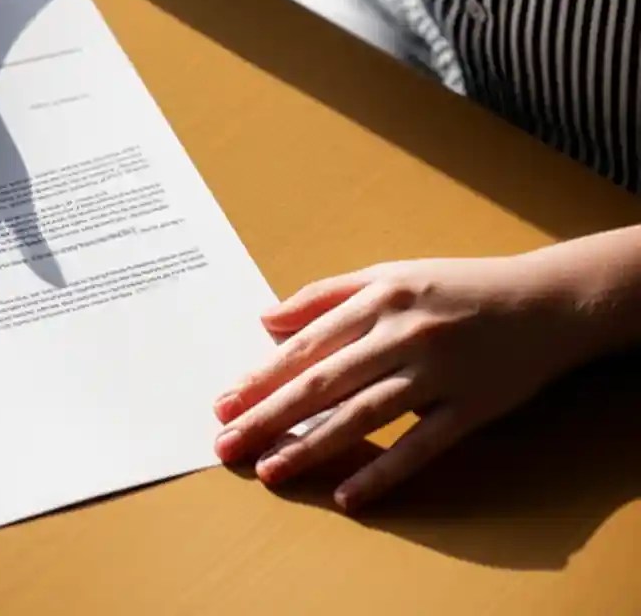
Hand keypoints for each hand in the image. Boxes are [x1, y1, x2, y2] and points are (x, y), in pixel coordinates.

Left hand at [213, 255, 589, 511]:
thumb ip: (324, 295)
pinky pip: (420, 446)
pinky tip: (347, 496)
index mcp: (378, 299)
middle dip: (269, 416)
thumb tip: (265, 318)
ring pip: (362, 415)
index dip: (261, 378)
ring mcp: (437, 373)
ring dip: (312, 446)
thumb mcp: (389, 273)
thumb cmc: (457, 287)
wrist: (547, 302)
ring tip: (270, 471)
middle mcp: (402, 335)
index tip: (223, 405)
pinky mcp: (470, 408)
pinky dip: (383, 473)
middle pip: (323, 382)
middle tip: (226, 444)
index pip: (306, 347)